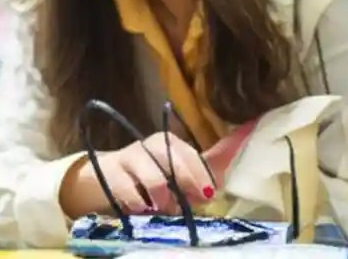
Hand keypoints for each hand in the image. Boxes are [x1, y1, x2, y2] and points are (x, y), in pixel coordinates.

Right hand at [59, 132, 215, 218]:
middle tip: (188, 200)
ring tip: (161, 207)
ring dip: (162, 198)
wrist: (102, 182)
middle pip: (173, 160)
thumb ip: (209, 166)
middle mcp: (150, 145)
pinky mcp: (110, 173)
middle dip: (185, 183)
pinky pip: (129, 190)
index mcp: (170, 143)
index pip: (192, 154)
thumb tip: (245, 139)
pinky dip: (139, 203)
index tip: (207, 192)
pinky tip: (141, 207)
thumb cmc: (148, 180)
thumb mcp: (179, 175)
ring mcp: (129, 157)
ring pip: (154, 178)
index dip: (202, 174)